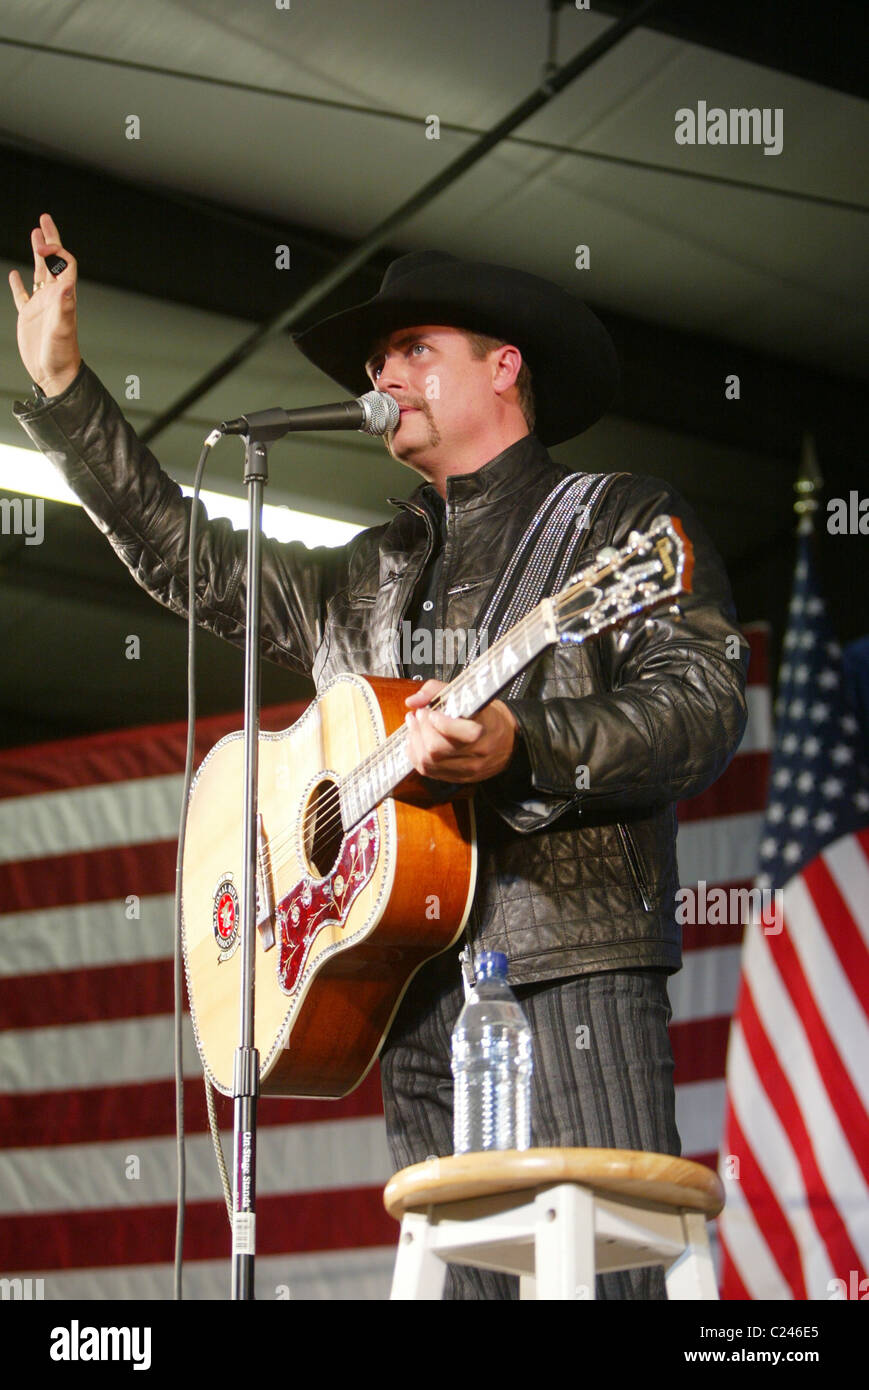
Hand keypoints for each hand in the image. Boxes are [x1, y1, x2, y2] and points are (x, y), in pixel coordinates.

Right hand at [8, 213, 81, 395]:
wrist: (54, 374)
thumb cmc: (61, 355)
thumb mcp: (62, 329)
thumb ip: (64, 306)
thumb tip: (66, 284)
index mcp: (64, 296)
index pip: (64, 264)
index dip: (56, 250)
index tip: (42, 243)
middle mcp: (54, 296)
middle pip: (53, 261)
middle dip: (50, 240)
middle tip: (44, 218)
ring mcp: (41, 304)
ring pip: (39, 272)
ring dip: (38, 254)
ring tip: (34, 234)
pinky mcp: (29, 315)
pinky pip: (23, 294)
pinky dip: (18, 283)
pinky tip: (14, 274)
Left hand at [404, 679, 518, 783]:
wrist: (507, 743)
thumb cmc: (489, 719)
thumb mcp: (472, 697)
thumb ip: (439, 691)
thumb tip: (414, 700)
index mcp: (484, 733)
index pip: (462, 735)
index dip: (441, 723)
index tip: (432, 712)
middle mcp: (476, 755)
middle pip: (436, 749)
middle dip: (421, 729)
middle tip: (420, 714)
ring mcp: (465, 770)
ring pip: (427, 762)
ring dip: (415, 741)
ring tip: (415, 724)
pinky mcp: (455, 778)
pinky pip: (426, 771)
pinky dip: (416, 754)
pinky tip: (417, 740)